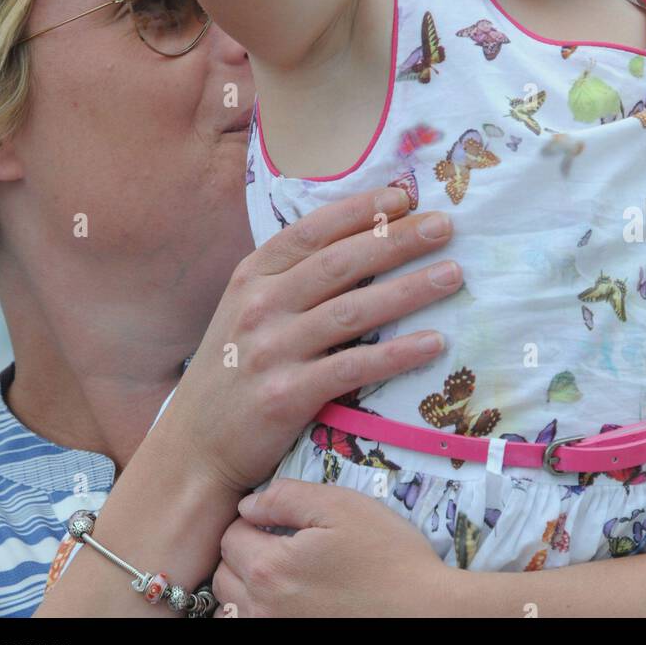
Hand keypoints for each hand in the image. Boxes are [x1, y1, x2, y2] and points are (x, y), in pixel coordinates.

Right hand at [160, 186, 460, 494]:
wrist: (193, 448)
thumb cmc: (232, 371)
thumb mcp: (245, 310)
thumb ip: (290, 277)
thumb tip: (358, 240)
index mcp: (252, 276)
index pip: (313, 230)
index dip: (360, 210)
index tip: (403, 196)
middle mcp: (260, 305)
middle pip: (340, 262)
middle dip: (397, 239)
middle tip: (444, 225)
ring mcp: (272, 349)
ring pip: (354, 310)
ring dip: (409, 289)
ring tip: (452, 275)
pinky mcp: (288, 394)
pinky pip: (354, 366)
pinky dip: (397, 353)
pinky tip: (434, 343)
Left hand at [212, 479, 451, 617]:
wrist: (424, 611)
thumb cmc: (387, 556)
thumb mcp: (340, 506)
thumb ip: (287, 498)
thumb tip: (249, 503)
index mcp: (270, 569)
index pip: (231, 536)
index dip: (251, 519)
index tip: (277, 517)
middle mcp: (263, 610)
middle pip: (224, 574)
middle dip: (243, 552)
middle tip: (278, 542)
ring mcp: (277, 633)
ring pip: (235, 607)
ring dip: (247, 585)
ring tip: (283, 572)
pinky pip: (256, 626)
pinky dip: (262, 612)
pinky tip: (293, 599)